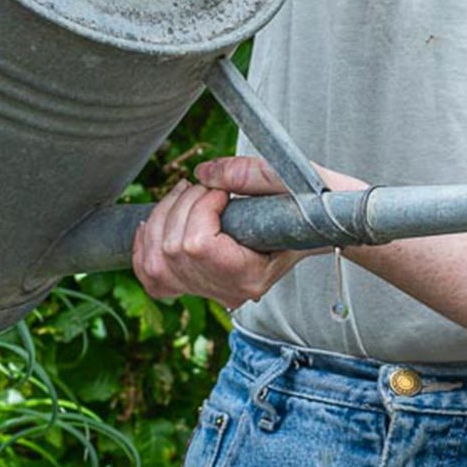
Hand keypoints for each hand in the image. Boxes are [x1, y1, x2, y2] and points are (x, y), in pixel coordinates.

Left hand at [132, 171, 302, 310]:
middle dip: (178, 207)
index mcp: (251, 276)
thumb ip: (247, 175)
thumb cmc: (310, 205)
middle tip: (203, 188)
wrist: (321, 228)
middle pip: (172, 251)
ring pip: (156, 263)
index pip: (198, 246)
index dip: (199, 209)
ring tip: (184, 196)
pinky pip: (154, 279)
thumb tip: (201, 175)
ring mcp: (212, 292)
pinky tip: (153, 225)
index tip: (221, 191)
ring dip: (160, 220)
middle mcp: (229, 291)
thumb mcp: (287, 181)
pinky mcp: (201, 285)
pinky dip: (145, 251)